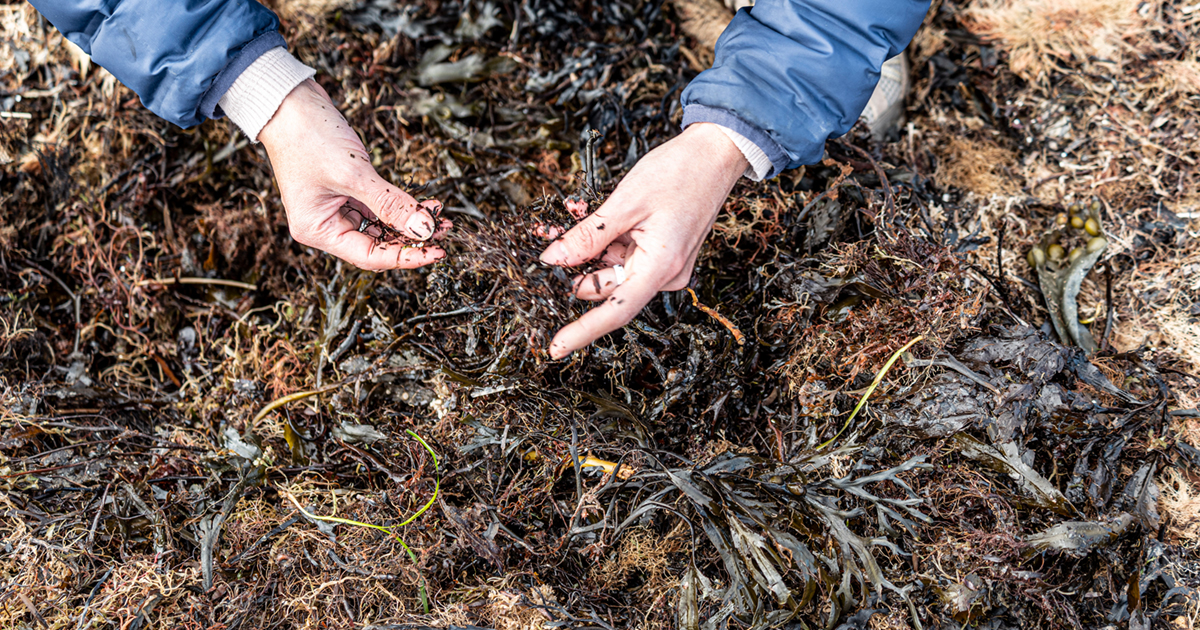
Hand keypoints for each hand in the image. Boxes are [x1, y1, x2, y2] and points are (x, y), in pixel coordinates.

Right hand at [259, 79, 448, 269]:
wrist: (288, 100)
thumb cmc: (307, 135)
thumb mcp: (354, 174)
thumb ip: (391, 204)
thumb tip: (424, 229)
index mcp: (317, 229)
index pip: (369, 256)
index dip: (405, 257)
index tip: (436, 251)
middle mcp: (326, 223)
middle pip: (377, 243)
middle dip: (410, 238)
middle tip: (443, 231)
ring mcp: (336, 207)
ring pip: (381, 225)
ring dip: (409, 222)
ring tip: (439, 216)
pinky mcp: (347, 189)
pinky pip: (378, 206)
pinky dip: (399, 206)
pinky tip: (423, 204)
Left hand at [539, 123, 748, 357]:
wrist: (717, 153)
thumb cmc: (680, 172)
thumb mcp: (625, 202)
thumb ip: (588, 236)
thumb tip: (554, 260)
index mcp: (661, 267)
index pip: (616, 311)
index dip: (583, 331)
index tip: (555, 348)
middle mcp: (666, 274)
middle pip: (608, 287)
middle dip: (576, 267)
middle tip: (546, 237)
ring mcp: (666, 265)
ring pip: (613, 269)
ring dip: (589, 248)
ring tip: (571, 213)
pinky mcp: (664, 253)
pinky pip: (626, 256)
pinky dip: (606, 240)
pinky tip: (590, 215)